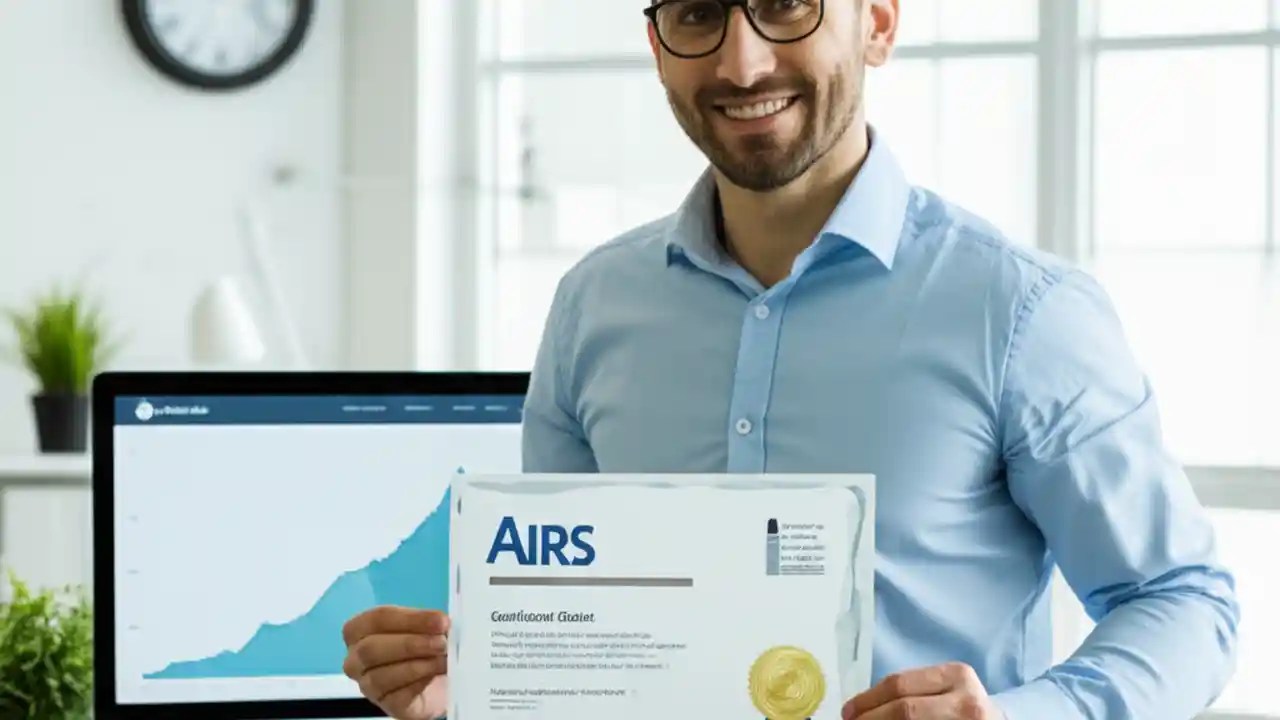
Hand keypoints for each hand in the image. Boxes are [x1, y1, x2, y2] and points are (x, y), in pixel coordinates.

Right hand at [341, 606, 450, 719]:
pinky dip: (419, 684)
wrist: (434, 685)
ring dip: (418, 665)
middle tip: (442, 642)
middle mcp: (355, 659)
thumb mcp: (423, 629)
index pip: (377, 619)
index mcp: (359, 629)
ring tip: (443, 659)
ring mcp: (367, 685)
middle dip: (411, 644)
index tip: (440, 621)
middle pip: (372, 648)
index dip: (411, 619)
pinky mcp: (385, 705)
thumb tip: (441, 622)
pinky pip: (397, 696)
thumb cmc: (422, 649)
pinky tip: (434, 676)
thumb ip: (428, 624)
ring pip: (381, 676)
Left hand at [843, 662, 1003, 718]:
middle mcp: (966, 701)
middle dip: (870, 719)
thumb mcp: (943, 689)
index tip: (847, 712)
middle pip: (904, 710)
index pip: (899, 685)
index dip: (867, 700)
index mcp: (956, 675)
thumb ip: (909, 692)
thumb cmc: (962, 707)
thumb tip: (857, 710)